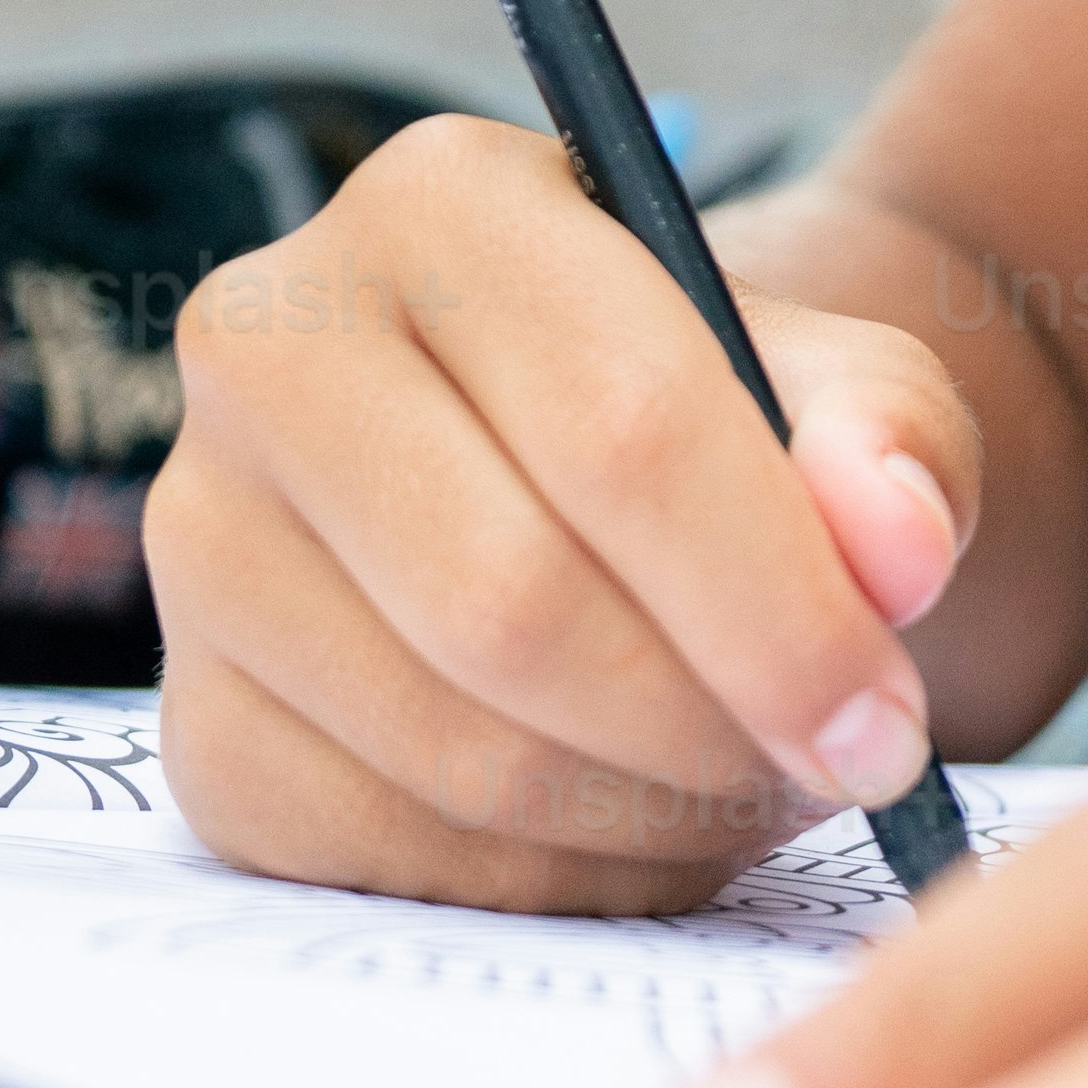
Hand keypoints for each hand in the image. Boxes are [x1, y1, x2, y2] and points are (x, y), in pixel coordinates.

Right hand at [150, 115, 984, 910]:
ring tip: (751, 786)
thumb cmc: (723, 413)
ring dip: (644, 817)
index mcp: (440, 203)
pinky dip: (548, 883)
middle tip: (830, 773)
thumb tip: (890, 550)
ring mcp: (202, 539)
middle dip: (707, 725)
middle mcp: (272, 345)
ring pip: (450, 750)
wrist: (582, 479)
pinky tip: (636, 829)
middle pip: (514, 603)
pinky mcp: (194, 719)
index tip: (884, 725)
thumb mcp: (846, 383)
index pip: (621, 426)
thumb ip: (893, 439)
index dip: (776, 604)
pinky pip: (384, 855)